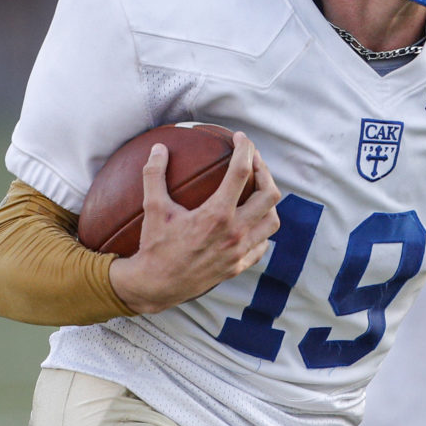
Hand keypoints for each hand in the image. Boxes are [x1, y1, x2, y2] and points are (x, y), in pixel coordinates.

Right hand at [109, 132, 281, 313]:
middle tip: (253, 162)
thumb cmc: (155, 247)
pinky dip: (261, 229)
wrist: (156, 286)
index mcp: (216, 215)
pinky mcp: (238, 266)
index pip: (241, 173)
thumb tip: (159, 148)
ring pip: (272, 221)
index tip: (241, 139)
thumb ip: (155, 174)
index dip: (245, 149)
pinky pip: (262, 245)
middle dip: (264, 171)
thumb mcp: (153, 208)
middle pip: (269, 194)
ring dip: (268, 202)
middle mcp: (234, 233)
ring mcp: (239, 251)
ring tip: (256, 190)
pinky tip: (250, 221)